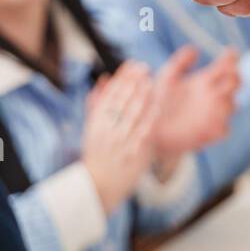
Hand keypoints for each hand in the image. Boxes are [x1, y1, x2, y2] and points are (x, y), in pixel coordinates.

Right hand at [82, 61, 158, 213]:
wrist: (99, 186)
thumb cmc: (96, 154)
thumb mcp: (91, 128)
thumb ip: (97, 103)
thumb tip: (104, 78)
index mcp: (97, 123)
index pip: (110, 94)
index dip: (122, 78)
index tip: (132, 65)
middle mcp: (107, 132)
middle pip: (122, 101)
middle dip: (134, 82)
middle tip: (145, 69)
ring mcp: (121, 144)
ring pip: (133, 115)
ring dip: (143, 96)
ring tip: (151, 82)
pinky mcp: (134, 155)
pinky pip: (144, 133)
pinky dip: (150, 118)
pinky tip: (158, 107)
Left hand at [150, 45, 238, 160]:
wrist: (150, 128)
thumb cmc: (157, 101)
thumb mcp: (167, 77)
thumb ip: (180, 62)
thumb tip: (195, 49)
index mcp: (205, 80)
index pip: (226, 66)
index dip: (232, 58)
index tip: (231, 52)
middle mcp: (212, 95)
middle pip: (236, 82)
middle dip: (236, 77)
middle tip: (228, 74)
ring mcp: (213, 114)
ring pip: (233, 104)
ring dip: (228, 100)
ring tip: (216, 98)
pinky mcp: (210, 132)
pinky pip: (225, 129)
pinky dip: (223, 125)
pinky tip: (213, 121)